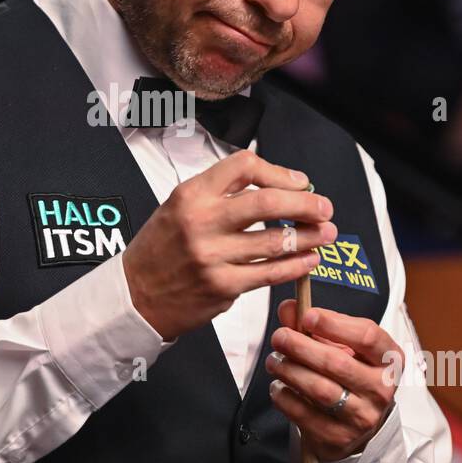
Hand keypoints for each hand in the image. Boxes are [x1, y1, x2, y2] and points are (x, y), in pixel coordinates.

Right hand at [122, 150, 336, 340]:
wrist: (135, 295)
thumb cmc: (161, 248)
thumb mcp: (180, 205)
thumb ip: (221, 192)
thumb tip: (276, 183)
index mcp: (191, 194)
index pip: (244, 167)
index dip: (279, 172)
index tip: (298, 181)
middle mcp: (201, 222)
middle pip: (267, 203)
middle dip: (304, 204)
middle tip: (324, 207)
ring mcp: (212, 257)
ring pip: (275, 242)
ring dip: (309, 237)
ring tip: (326, 233)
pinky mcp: (223, 287)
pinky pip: (270, 273)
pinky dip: (296, 266)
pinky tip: (309, 260)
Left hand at [265, 299, 402, 460]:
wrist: (357, 422)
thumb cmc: (350, 375)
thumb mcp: (342, 346)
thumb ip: (315, 326)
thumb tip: (289, 308)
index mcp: (389, 359)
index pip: (367, 336)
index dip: (335, 324)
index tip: (308, 316)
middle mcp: (381, 389)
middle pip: (337, 362)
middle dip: (301, 347)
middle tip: (279, 337)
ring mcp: (363, 417)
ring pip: (320, 389)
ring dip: (289, 371)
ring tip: (274, 361)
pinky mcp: (340, 437)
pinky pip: (305, 415)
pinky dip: (285, 397)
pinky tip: (278, 386)